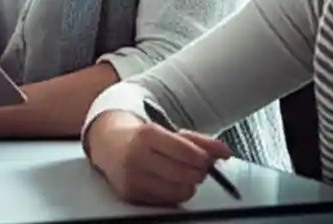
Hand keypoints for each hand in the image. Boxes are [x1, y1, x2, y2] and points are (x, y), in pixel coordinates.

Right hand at [85, 110, 231, 204]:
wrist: (108, 144)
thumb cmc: (143, 138)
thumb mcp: (169, 132)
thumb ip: (199, 141)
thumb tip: (224, 152)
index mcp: (147, 135)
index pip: (187, 152)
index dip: (203, 158)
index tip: (205, 158)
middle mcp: (137, 156)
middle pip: (187, 174)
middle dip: (198, 172)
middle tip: (196, 167)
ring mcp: (133, 177)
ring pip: (180, 191)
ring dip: (188, 184)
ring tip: (180, 174)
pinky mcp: (131, 194)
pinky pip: (168, 201)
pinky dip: (174, 192)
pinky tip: (167, 182)